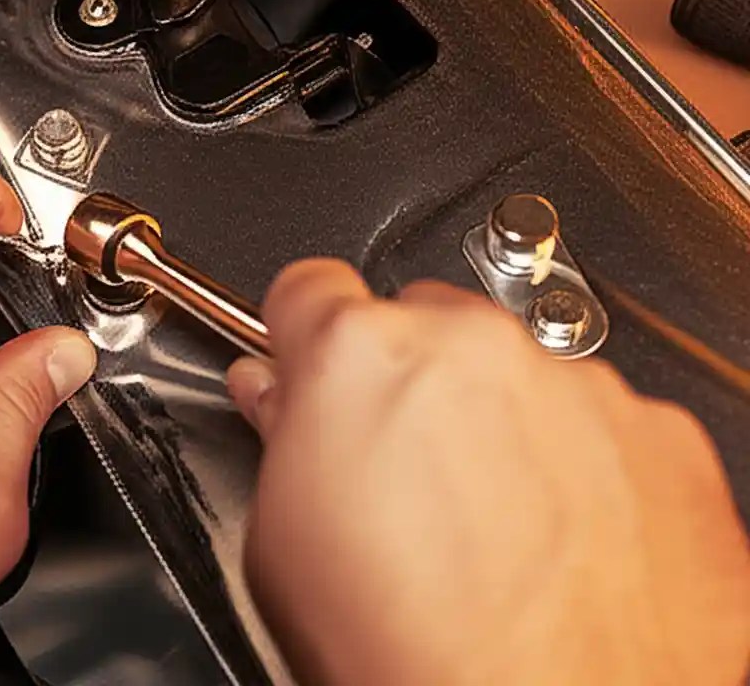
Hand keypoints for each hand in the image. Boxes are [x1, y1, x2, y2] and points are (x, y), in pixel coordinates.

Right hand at [227, 259, 749, 685]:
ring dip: (491, 422)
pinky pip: (597, 422)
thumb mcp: (281, 542)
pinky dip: (573, 465)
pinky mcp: (659, 437)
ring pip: (512, 371)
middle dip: (402, 381)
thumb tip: (279, 398)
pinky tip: (548, 542)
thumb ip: (278, 435)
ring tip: (479, 526)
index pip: (308, 287)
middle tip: (396, 474)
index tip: (308, 367)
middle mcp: (476, 349)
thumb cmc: (411, 651)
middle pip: (419, 323)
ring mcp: (578, 388)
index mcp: (363, 356)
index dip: (301, 335)